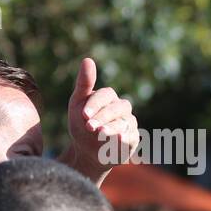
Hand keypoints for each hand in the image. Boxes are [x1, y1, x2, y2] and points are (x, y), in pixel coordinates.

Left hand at [66, 57, 139, 183]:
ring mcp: (129, 124)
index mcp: (108, 98)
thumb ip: (84, 83)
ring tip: (100, 133)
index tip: (83, 114)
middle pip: (117, 108)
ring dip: (112, 127)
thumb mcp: (77, 104)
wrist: (87, 151)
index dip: (95, 104)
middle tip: (89, 126)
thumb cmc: (81, 125)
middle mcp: (121, 109)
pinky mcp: (133, 139)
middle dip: (103, 116)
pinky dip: (126, 137)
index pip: (106, 95)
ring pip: (125, 122)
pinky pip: (132, 136)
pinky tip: (118, 139)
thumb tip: (88, 59)